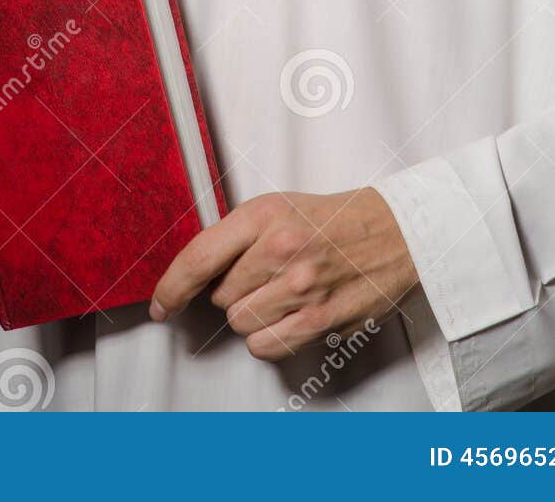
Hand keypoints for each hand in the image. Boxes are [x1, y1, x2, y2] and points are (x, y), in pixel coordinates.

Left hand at [149, 188, 418, 358]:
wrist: (392, 231)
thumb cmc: (332, 219)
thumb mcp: (277, 208)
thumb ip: (236, 238)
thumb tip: (197, 275)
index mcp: (263, 215)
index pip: (200, 257)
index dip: (172, 287)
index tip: (162, 303)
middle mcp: (281, 249)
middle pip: (222, 299)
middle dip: (234, 294)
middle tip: (263, 277)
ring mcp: (303, 287)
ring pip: (243, 325)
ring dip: (253, 316)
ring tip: (280, 294)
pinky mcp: (322, 318)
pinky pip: (269, 346)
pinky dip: (270, 338)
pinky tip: (289, 315)